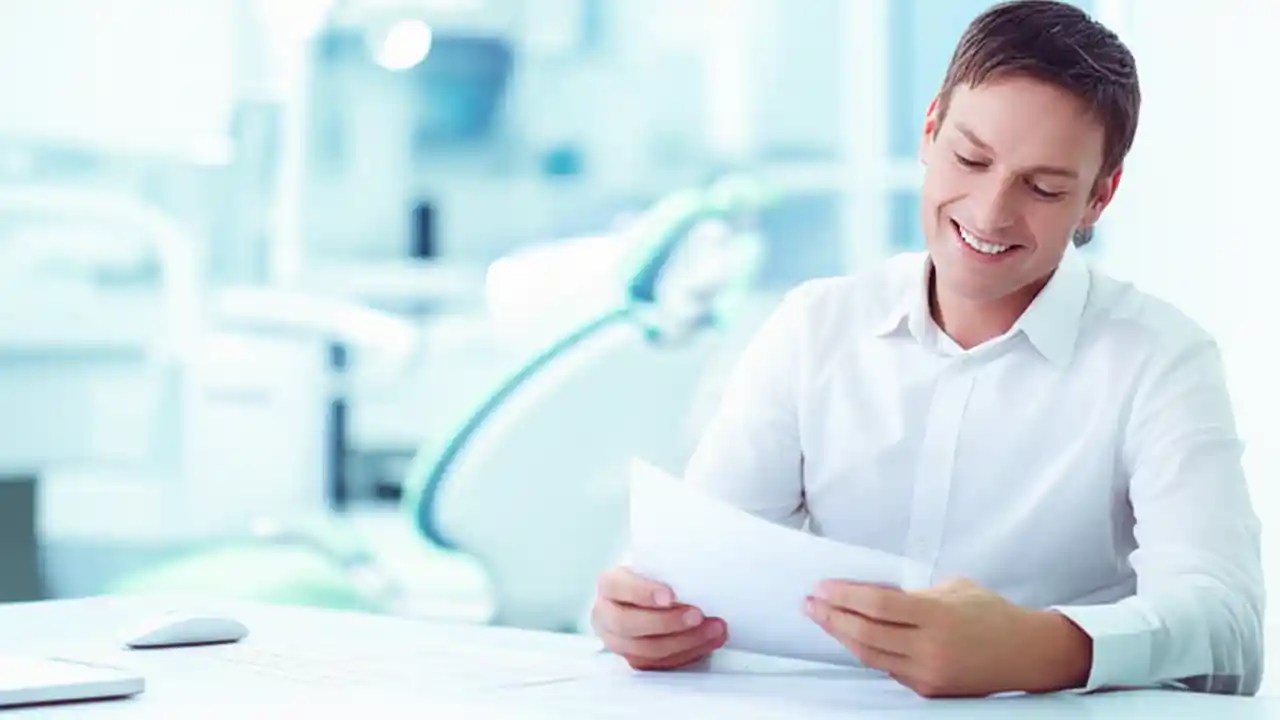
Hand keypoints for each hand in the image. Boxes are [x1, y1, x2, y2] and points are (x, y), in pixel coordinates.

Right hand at [591, 566, 728, 669]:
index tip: (670, 595)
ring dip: (685, 642)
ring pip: (646, 650)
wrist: (649, 595)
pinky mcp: (636, 660)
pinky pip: (660, 664)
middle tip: (698, 615)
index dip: (643, 592)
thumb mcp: (656, 562)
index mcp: (609, 584)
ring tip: (714, 629)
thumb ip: (668, 566)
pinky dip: (688, 654)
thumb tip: (698, 565)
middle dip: (668, 623)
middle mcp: (606, 615)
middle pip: (629, 625)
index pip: (618, 587)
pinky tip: (708, 642)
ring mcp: (618, 642)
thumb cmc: (655, 575)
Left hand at [805, 578, 1090, 697]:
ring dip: (841, 636)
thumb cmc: (992, 613)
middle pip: (865, 634)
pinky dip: (866, 652)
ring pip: (870, 656)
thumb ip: (914, 593)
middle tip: (810, 604)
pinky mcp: (929, 690)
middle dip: (831, 618)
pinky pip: (887, 669)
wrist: (1027, 654)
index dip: (844, 597)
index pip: (877, 606)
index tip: (821, 588)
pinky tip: (851, 637)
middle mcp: (930, 648)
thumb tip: (873, 594)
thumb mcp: (953, 589)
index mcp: (937, 616)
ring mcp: (928, 673)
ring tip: (822, 619)